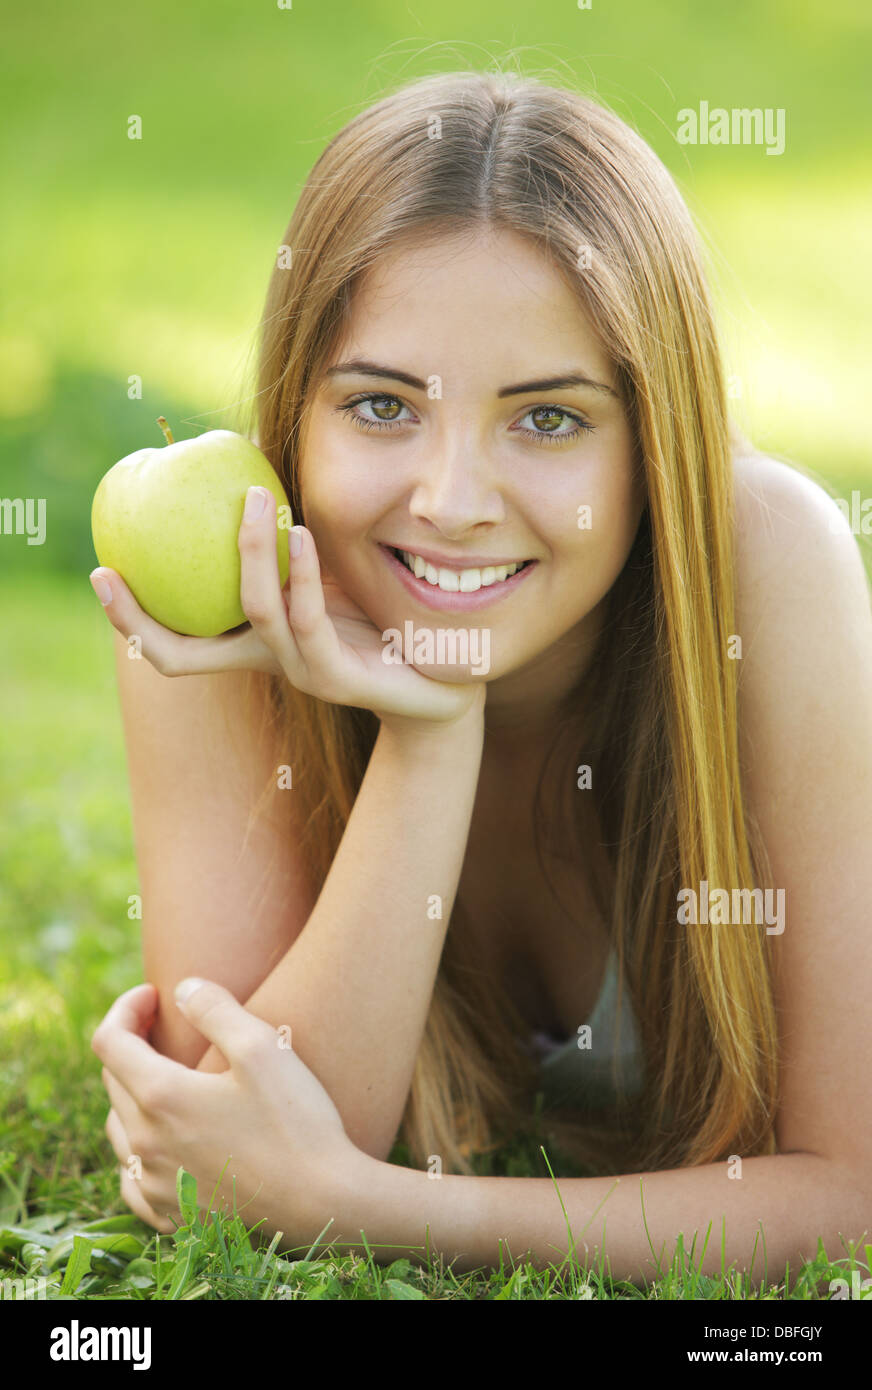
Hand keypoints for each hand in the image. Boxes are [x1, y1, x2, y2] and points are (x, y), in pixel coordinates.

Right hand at [90, 485, 482, 726]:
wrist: (444, 679)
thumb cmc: (382, 616)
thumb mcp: (327, 569)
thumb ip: (287, 531)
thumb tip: (251, 458)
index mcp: (255, 644)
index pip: (176, 646)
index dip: (131, 620)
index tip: (99, 570)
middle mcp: (269, 661)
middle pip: (185, 655)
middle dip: (142, 617)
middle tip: (113, 564)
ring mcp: (303, 672)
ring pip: (257, 615)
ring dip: (252, 554)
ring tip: (255, 499)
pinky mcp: (342, 676)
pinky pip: (312, 619)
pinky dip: (303, 573)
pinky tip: (304, 532)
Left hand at [91, 979, 360, 1247]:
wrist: (323, 1202)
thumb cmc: (296, 1121)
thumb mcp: (262, 1047)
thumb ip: (215, 1009)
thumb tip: (182, 990)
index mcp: (160, 1097)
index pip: (109, 1041)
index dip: (125, 1008)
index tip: (155, 996)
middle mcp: (145, 1143)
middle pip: (112, 1081)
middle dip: (131, 1044)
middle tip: (165, 1026)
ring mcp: (156, 1184)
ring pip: (119, 1128)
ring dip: (133, 1095)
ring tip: (169, 1078)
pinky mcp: (173, 1214)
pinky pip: (132, 1178)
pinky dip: (139, 1150)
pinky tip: (164, 1143)